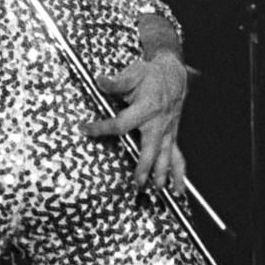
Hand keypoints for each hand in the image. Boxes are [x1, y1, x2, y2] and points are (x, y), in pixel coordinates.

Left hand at [86, 51, 189, 193]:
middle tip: (137, 182)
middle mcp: (159, 123)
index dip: (101, 127)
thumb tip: (99, 81)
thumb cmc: (150, 75)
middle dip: (145, 166)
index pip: (121, 123)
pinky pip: (178, 157)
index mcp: (147, 108)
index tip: (84, 129)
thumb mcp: (132, 74)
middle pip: (150, 148)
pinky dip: (179, 174)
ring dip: (162, 174)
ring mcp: (168, 131)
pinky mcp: (172, 136)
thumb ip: (116, 82)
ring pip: (166, 156)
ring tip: (157, 190)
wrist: (173, 74)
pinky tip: (179, 190)